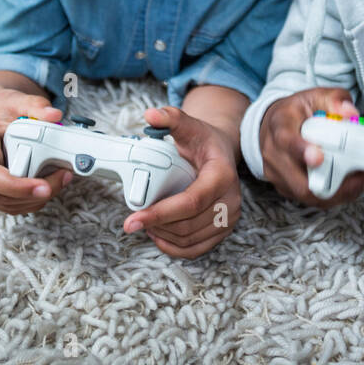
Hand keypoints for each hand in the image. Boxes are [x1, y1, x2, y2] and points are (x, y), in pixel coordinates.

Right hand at [0, 88, 71, 215]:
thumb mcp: (13, 101)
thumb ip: (34, 106)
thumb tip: (54, 115)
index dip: (15, 186)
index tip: (42, 187)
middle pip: (2, 195)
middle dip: (36, 192)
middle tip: (63, 176)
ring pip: (9, 205)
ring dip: (38, 198)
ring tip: (61, 179)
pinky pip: (12, 205)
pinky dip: (33, 199)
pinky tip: (50, 185)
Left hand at [122, 106, 240, 258]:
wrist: (223, 153)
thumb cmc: (204, 141)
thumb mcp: (189, 125)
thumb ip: (171, 117)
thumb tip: (151, 114)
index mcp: (223, 176)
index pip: (190, 202)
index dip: (159, 213)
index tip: (132, 220)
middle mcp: (231, 201)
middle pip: (187, 225)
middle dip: (156, 225)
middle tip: (134, 219)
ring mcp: (229, 219)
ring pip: (189, 239)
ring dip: (163, 235)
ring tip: (146, 223)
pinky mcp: (224, 231)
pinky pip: (196, 250)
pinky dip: (174, 247)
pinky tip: (159, 234)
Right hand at [258, 88, 363, 207]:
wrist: (272, 126)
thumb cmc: (295, 112)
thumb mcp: (315, 96)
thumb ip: (335, 100)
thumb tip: (350, 113)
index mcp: (280, 125)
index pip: (286, 140)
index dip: (302, 151)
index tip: (318, 158)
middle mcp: (274, 153)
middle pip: (299, 181)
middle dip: (334, 185)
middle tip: (361, 177)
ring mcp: (277, 173)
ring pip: (307, 195)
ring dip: (338, 193)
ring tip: (361, 181)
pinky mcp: (285, 187)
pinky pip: (310, 199)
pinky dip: (333, 195)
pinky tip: (349, 184)